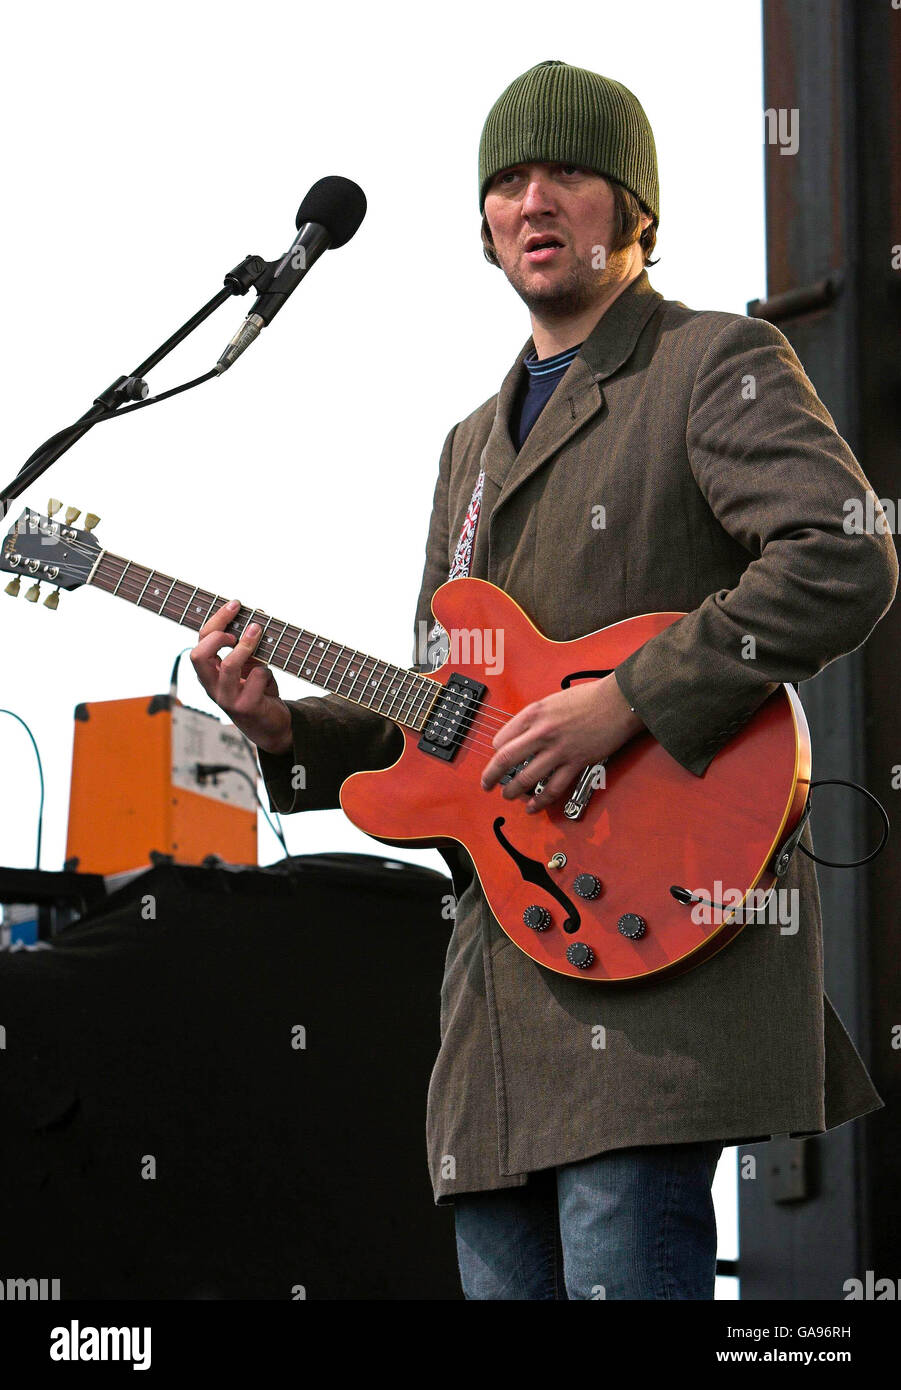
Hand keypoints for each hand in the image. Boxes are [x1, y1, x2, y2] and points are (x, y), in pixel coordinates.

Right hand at [190, 599, 292, 755]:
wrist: (271, 726)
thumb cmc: (257, 692)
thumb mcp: (249, 666)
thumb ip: (246, 647)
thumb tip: (256, 616)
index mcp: (208, 673)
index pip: (201, 642)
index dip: (217, 620)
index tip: (235, 605)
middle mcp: (212, 686)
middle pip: (199, 655)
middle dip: (219, 633)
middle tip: (240, 628)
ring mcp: (227, 698)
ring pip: (228, 666)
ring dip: (245, 645)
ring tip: (258, 632)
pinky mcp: (246, 707)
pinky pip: (256, 678)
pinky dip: (266, 671)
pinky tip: (269, 678)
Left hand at [479, 673, 644, 812]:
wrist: (618, 701)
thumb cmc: (589, 698)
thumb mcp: (551, 700)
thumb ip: (534, 719)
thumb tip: (521, 736)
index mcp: (534, 714)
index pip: (502, 739)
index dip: (495, 754)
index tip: (496, 760)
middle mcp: (542, 732)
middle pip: (506, 760)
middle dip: (491, 777)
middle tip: (487, 785)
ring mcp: (558, 750)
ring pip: (526, 779)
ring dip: (512, 792)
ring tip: (508, 796)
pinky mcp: (575, 763)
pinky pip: (552, 789)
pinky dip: (539, 801)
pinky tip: (532, 806)